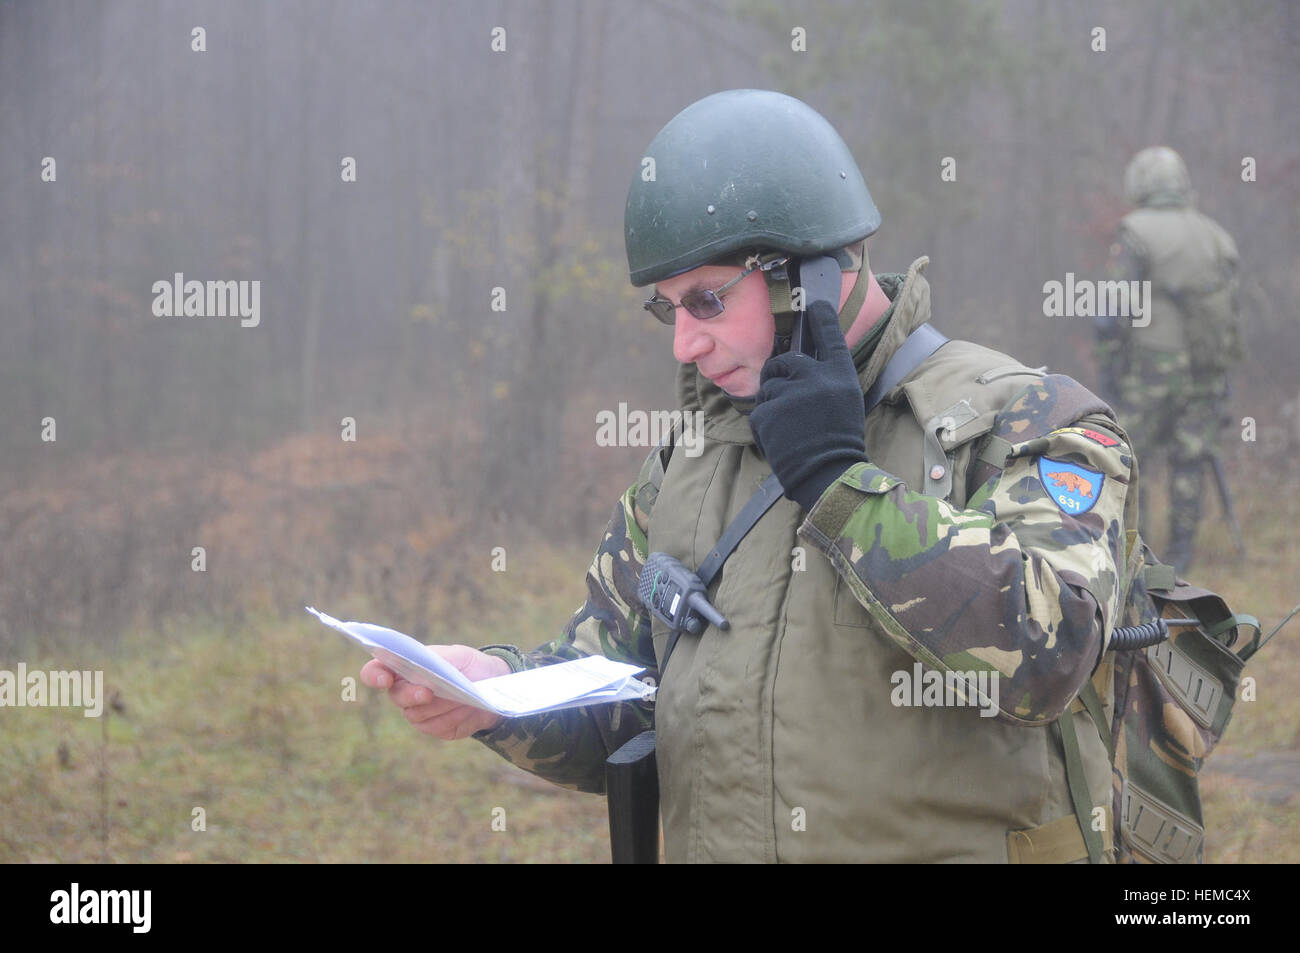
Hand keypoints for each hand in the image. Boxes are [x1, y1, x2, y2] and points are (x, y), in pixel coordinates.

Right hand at [360, 645, 510, 739]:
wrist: (493, 689)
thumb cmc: (469, 666)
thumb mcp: (457, 656)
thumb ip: (436, 661)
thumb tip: (421, 674)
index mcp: (405, 666)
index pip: (376, 670)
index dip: (374, 675)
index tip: (384, 679)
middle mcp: (405, 690)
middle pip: (396, 696)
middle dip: (411, 695)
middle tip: (427, 693)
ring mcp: (418, 711)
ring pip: (416, 715)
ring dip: (440, 705)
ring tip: (461, 697)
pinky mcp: (433, 727)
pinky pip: (435, 727)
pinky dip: (452, 717)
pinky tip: (466, 709)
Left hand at [750, 300, 867, 510]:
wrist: (828, 474)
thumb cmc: (838, 440)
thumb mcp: (844, 401)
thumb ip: (826, 378)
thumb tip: (799, 364)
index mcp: (840, 375)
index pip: (830, 337)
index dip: (822, 319)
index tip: (815, 303)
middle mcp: (817, 378)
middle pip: (785, 360)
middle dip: (780, 374)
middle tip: (788, 399)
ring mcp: (791, 394)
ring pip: (768, 387)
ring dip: (773, 403)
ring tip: (790, 427)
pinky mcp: (769, 412)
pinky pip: (759, 410)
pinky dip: (765, 425)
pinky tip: (781, 438)